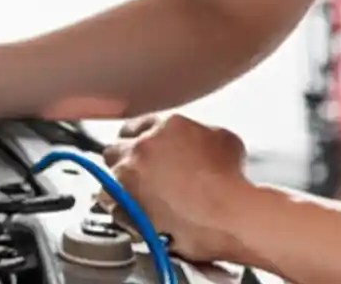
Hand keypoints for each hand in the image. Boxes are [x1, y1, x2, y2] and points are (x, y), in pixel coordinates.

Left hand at [102, 113, 252, 263]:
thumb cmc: (230, 181)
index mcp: (166, 126)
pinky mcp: (124, 204)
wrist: (228, 214)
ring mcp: (130, 175)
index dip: (142, 139)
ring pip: (109, 175)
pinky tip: (133, 212)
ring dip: (120, 183)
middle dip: (126, 158)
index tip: (144, 149)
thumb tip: (198, 140)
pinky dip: (119, 207)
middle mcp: (143, 146)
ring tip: (136, 195)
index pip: (140, 125)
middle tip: (139, 172)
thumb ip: (201, 133)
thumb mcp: (224, 140)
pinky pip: (110, 203)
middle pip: (117, 147)